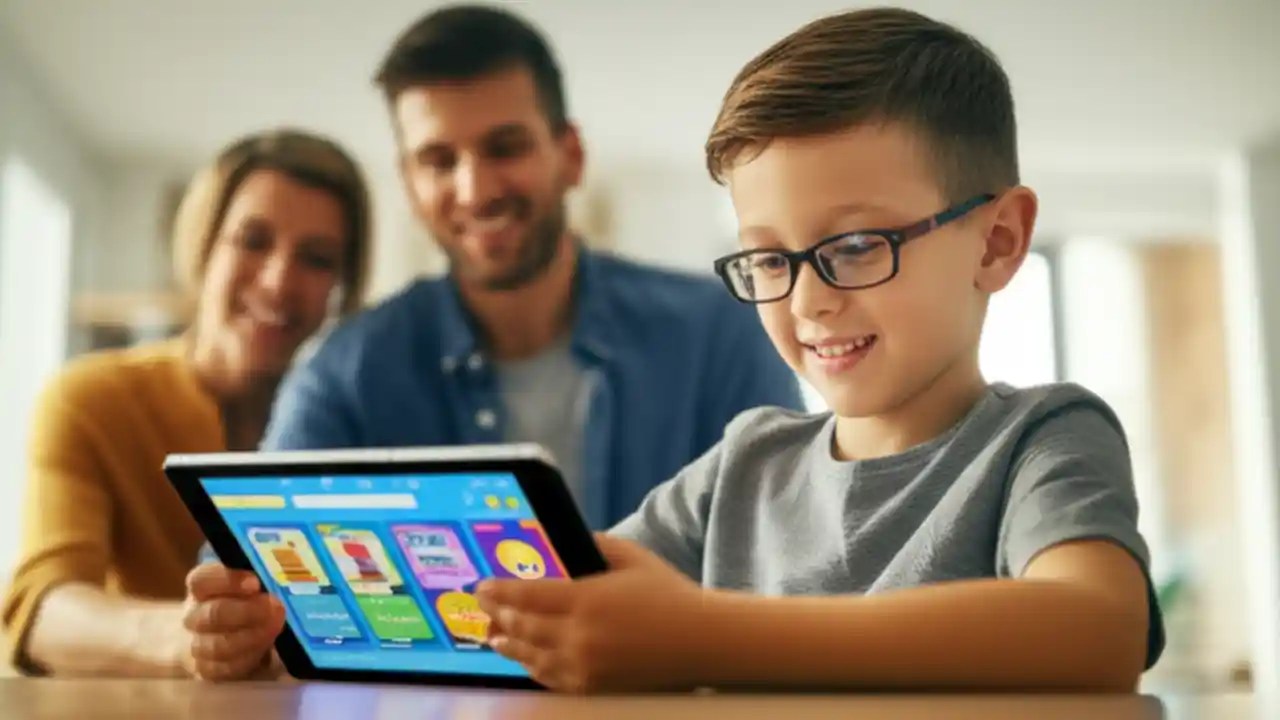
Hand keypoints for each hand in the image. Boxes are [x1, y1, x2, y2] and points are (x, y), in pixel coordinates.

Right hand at [181, 562, 285, 680]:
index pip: (202, 580)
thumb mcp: (250, 580)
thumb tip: (288, 568)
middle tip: (276, 607)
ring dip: (251, 637)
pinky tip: (267, 650)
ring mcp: (197, 645)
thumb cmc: (246, 597)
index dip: (227, 580)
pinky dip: (248, 659)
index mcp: (201, 586)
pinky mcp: (207, 670)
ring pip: (217, 645)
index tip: (255, 582)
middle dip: (247, 612)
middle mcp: (194, 615)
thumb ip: (260, 573)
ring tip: (276, 628)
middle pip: (212, 614)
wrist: (227, 632)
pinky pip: (224, 669)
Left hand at [476, 533, 704, 692]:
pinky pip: (550, 678)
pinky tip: (524, 658)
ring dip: (507, 644)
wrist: (702, 642)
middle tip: (482, 607)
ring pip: (530, 656)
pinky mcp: (593, 688)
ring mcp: (585, 667)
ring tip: (492, 635)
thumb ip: (595, 544)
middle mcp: (579, 636)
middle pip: (522, 627)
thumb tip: (567, 539)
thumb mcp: (632, 557)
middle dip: (496, 615)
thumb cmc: (669, 595)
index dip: (497, 592)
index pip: (526, 596)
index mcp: (586, 599)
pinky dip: (531, 666)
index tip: (481, 586)